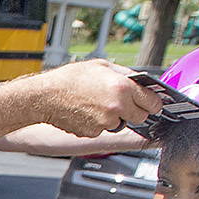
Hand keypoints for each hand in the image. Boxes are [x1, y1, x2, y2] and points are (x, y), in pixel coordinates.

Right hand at [35, 60, 161, 139]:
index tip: (151, 103)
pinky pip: (103, 129)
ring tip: (97, 104)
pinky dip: (98, 123)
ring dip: (115, 117)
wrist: (45, 96)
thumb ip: (125, 74)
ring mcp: (106, 122)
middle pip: (141, 117)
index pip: (153, 102)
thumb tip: (141, 82)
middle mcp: (118, 107)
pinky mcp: (94, 133)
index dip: (153, 102)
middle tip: (123, 103)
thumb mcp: (101, 66)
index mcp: (123, 88)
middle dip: (135, 111)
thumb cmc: (70, 78)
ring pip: (121, 123)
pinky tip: (86, 111)